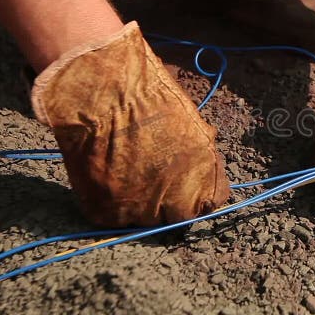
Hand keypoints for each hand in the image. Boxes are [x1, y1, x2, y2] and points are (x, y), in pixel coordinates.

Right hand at [31, 22, 229, 226]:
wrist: (100, 98)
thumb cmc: (147, 97)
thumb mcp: (189, 119)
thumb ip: (199, 145)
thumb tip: (205, 147)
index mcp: (203, 176)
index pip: (214, 199)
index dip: (202, 188)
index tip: (194, 179)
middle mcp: (175, 201)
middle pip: (180, 214)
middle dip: (173, 199)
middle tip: (157, 177)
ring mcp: (140, 211)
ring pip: (146, 217)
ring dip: (142, 201)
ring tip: (127, 171)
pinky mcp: (107, 214)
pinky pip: (115, 215)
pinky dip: (111, 201)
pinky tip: (106, 175)